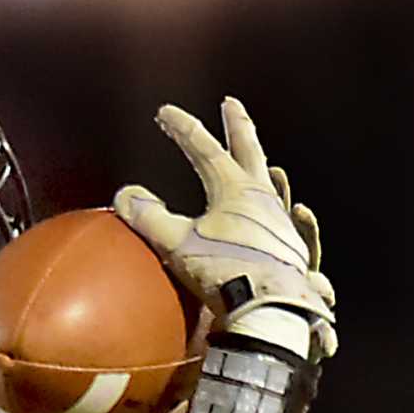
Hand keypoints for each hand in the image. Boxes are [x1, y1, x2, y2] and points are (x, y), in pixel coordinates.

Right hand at [114, 98, 335, 360]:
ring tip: (261, 164)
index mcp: (235, 189)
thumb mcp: (179, 245)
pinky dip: (278, 207)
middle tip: (231, 105)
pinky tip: (282, 214)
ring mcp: (279, 221)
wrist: (269, 307)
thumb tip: (125, 194)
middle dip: (237, 126)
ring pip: (271, 183)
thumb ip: (151, 219)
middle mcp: (262, 197)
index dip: (183, 129)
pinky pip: (282, 217)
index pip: (204, 150)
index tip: (165, 113)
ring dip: (261, 167)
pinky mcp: (288, 247)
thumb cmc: (224, 273)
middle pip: (249, 151)